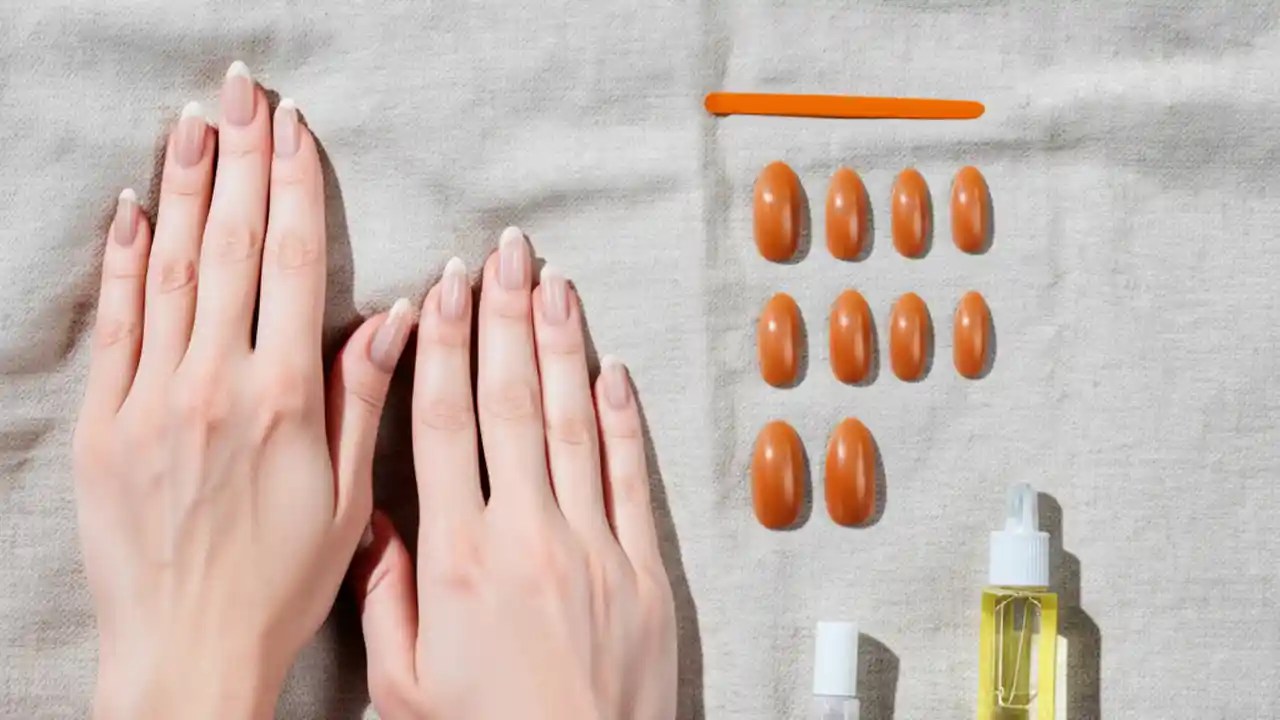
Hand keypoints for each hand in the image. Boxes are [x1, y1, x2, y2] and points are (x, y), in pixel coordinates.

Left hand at [73, 62, 412, 718]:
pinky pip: (115, 325)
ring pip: (169, 271)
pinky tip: (134, 212)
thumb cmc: (280, 581)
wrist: (187, 648)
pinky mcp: (105, 425)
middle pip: (229, 248)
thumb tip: (398, 315)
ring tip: (193, 124)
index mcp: (283, 399)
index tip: (293, 132)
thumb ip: (364, 396)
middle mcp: (215, 384)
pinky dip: (124, 263)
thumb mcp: (347, 497)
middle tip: (243, 93)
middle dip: (238, 160)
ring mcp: (152, 400)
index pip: (290, 266)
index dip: (292, 189)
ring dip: (182, 189)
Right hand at [348, 228, 677, 718]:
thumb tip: (372, 524)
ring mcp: (593, 545)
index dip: (442, 347)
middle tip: (506, 253)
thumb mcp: (403, 683)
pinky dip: (624, 419)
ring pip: (575, 423)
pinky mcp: (643, 568)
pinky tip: (612, 368)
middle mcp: (526, 534)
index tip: (443, 289)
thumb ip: (384, 597)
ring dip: (562, 346)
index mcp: (458, 556)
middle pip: (512, 403)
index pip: (445, 425)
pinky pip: (631, 477)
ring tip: (554, 283)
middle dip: (505, 319)